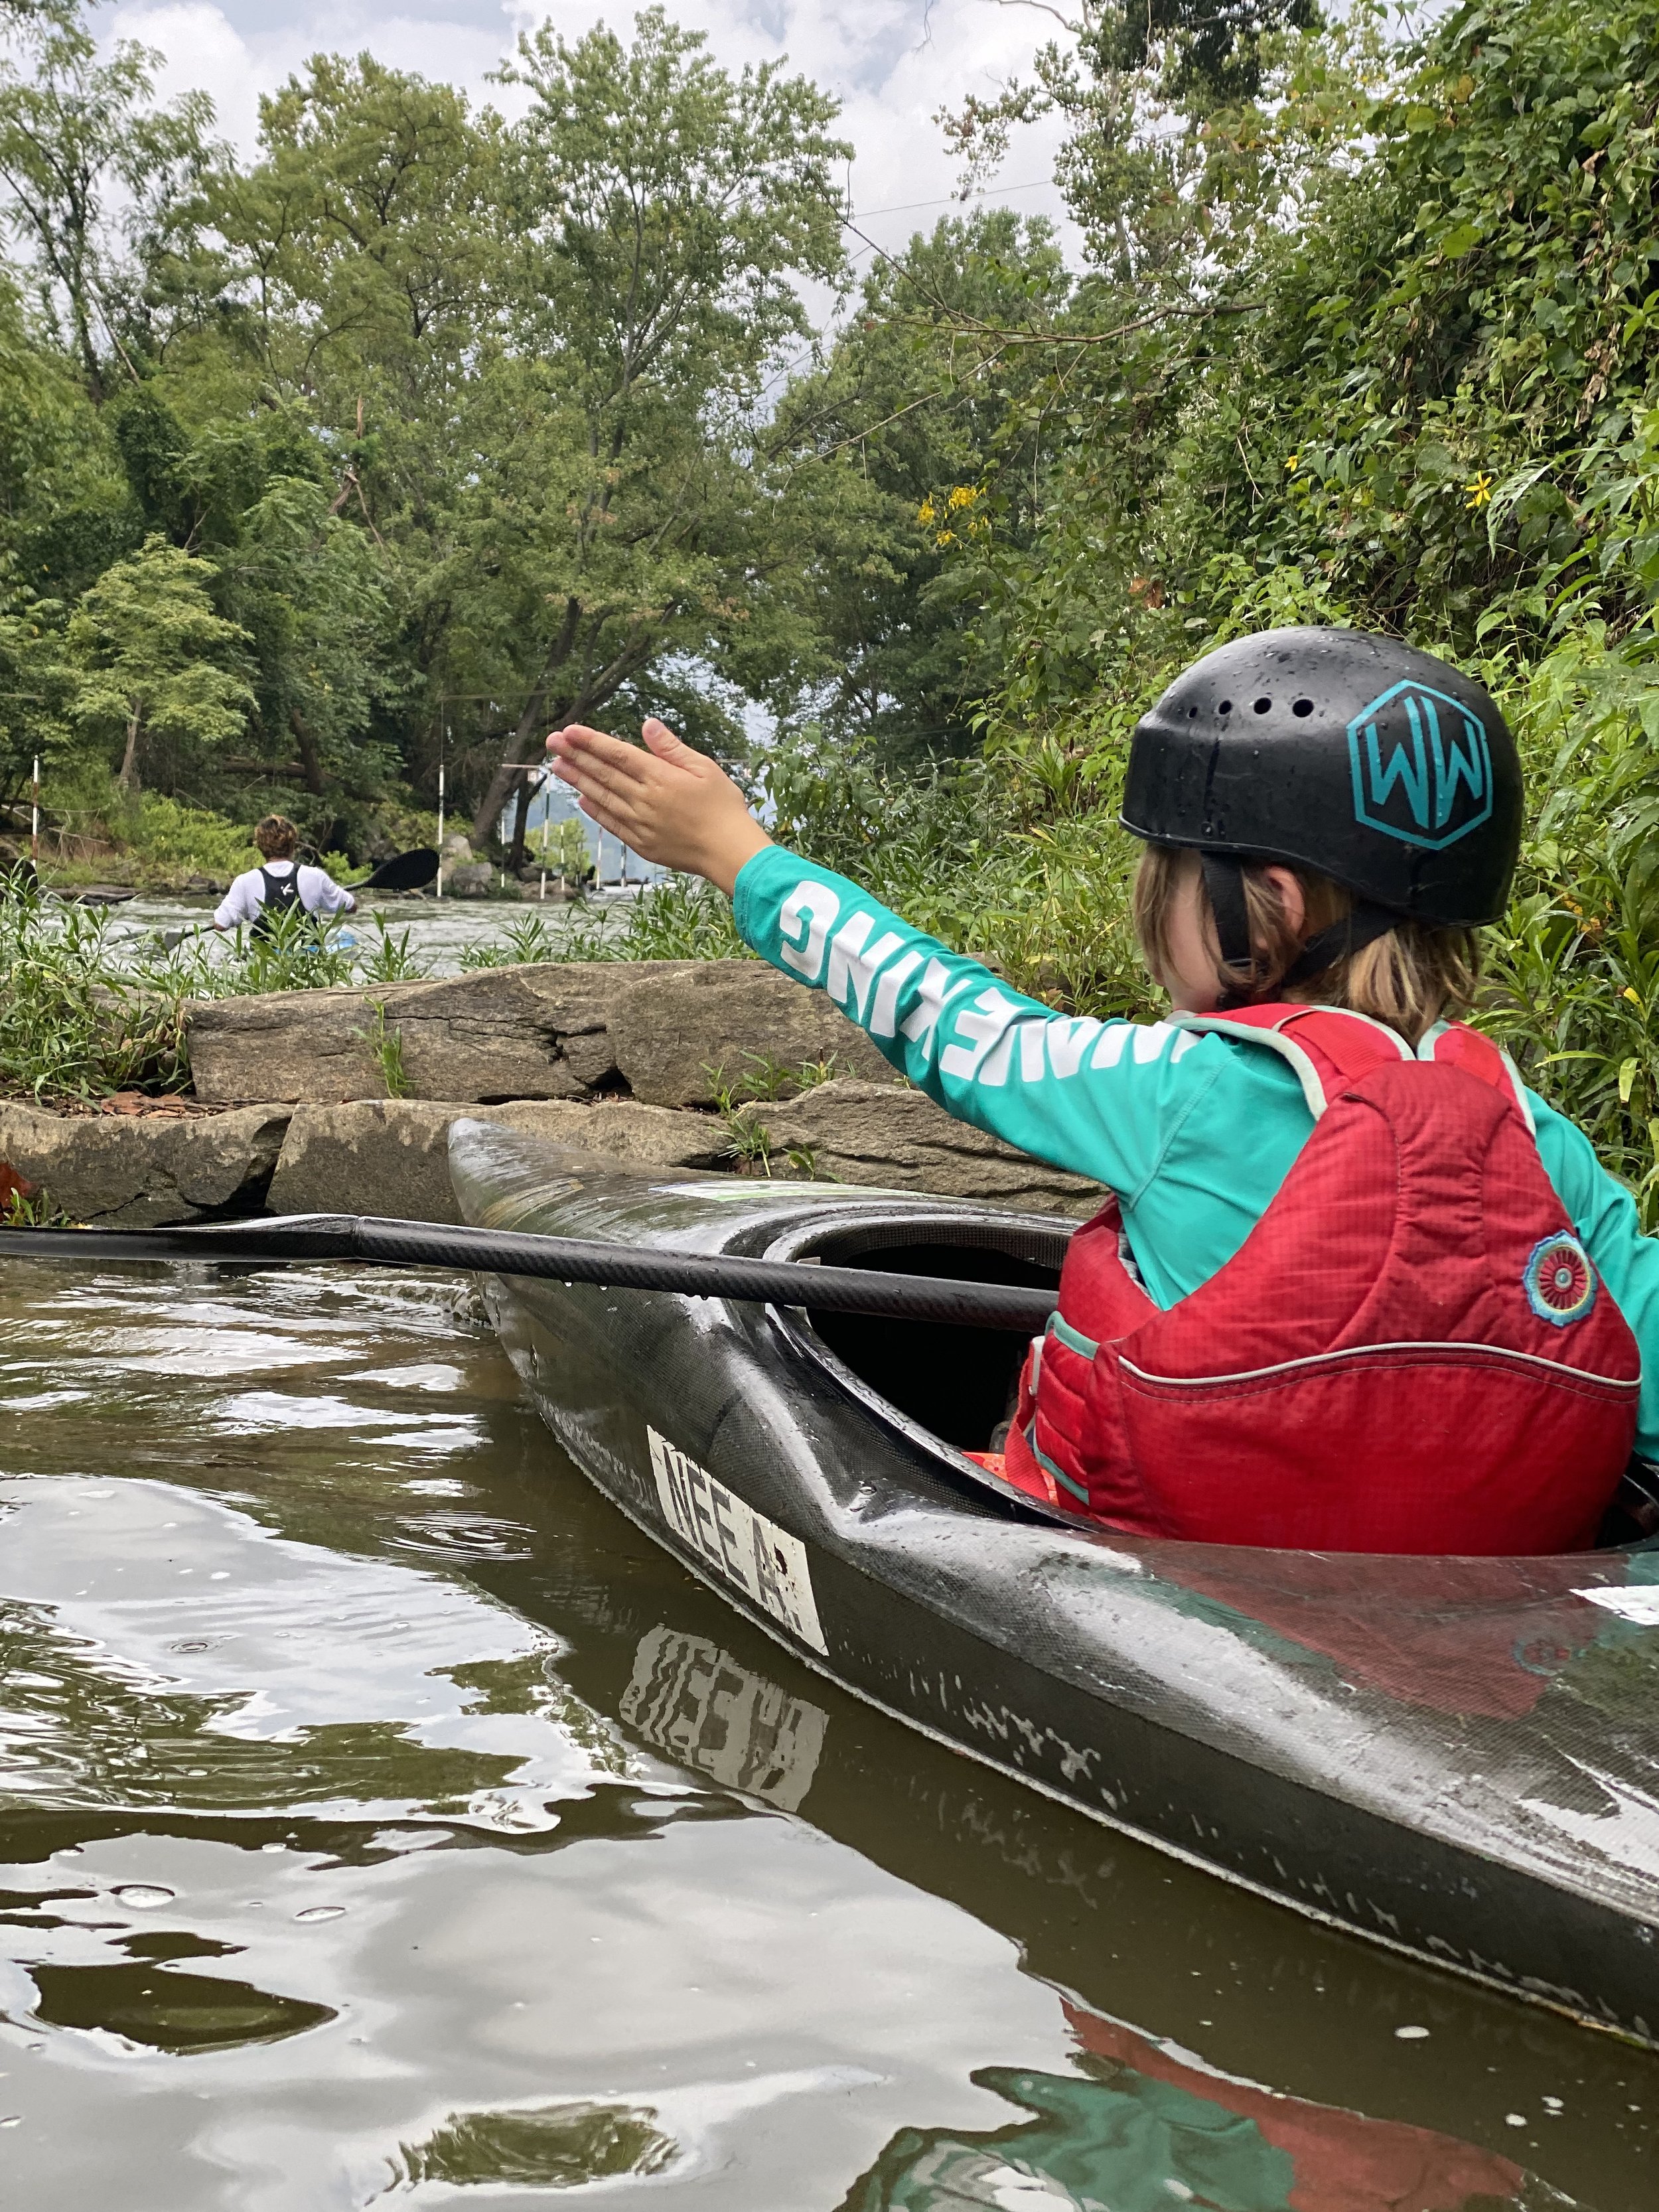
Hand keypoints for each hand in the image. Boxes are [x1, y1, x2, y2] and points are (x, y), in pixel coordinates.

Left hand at [544, 718, 771, 895]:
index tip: (569, 731)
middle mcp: (645, 800)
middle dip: (576, 756)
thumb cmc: (724, 808)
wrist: (729, 853)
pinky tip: (581, 799)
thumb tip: (647, 724)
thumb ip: (671, 748)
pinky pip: (612, 824)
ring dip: (578, 781)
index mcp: (661, 778)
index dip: (592, 742)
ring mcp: (641, 824)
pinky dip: (595, 811)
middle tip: (552, 742)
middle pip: (604, 774)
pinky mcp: (642, 844)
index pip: (618, 755)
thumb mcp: (705, 768)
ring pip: (602, 797)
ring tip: (557, 766)